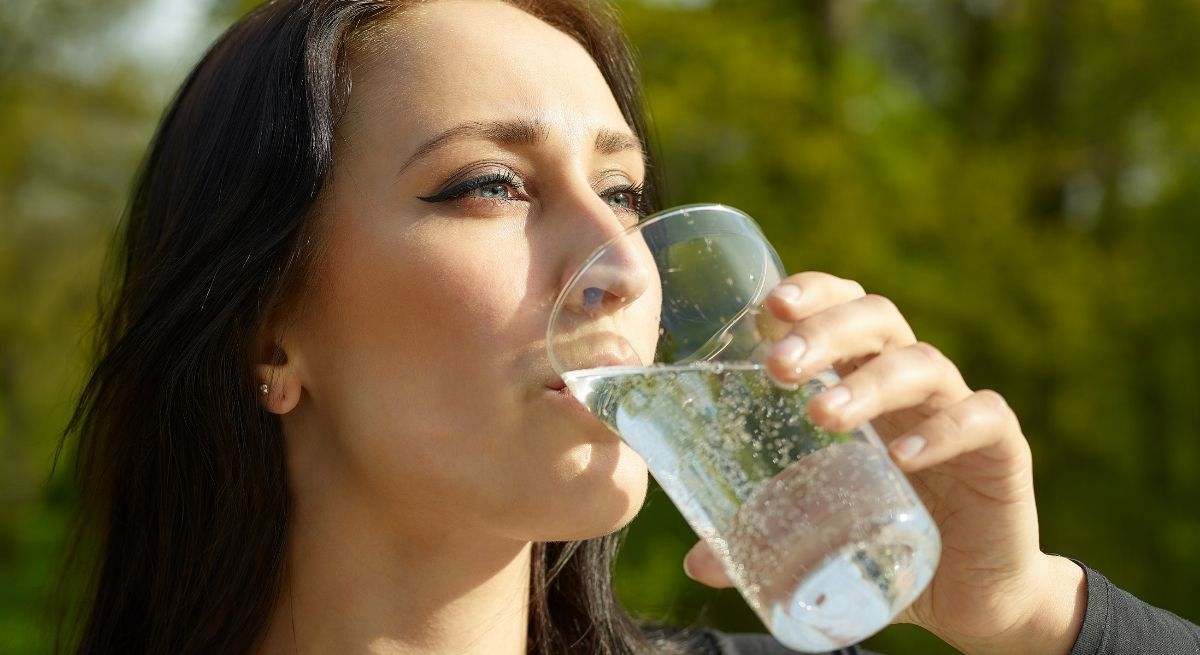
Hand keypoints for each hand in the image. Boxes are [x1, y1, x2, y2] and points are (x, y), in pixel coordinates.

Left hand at [681, 272, 1086, 653]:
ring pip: (920, 364)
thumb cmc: (884, 540)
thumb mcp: (819, 531)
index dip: (809, 293)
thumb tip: (697, 562)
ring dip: (868, 382)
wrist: (972, 595)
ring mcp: (956, 409)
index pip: (839, 306)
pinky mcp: (1001, 449)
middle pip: (875, 318)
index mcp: (861, 378)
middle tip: (778, 367)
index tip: (766, 308)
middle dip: (824, 330)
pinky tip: (903, 456)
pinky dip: (943, 430)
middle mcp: (909, 382)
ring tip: (821, 415)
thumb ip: (762, 536)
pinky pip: (982, 417)